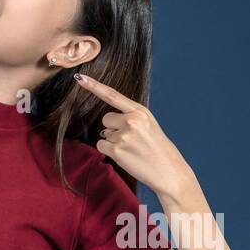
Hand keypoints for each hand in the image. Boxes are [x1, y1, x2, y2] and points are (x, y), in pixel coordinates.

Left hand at [73, 72, 193, 199]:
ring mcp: (124, 136)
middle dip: (113, 128)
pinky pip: (102, 146)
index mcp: (140, 112)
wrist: (169, 172)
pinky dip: (109, 151)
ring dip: (114, 142)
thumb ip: (130, 118)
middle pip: (106, 119)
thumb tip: (106, 126)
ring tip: (133, 150)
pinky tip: (126, 156)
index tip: (80, 78)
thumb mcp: (149, 125)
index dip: (94, 86)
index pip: (112, 95)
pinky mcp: (117, 151)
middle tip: (132, 140)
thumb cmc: (158, 149)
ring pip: (105, 134)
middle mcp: (132, 121)